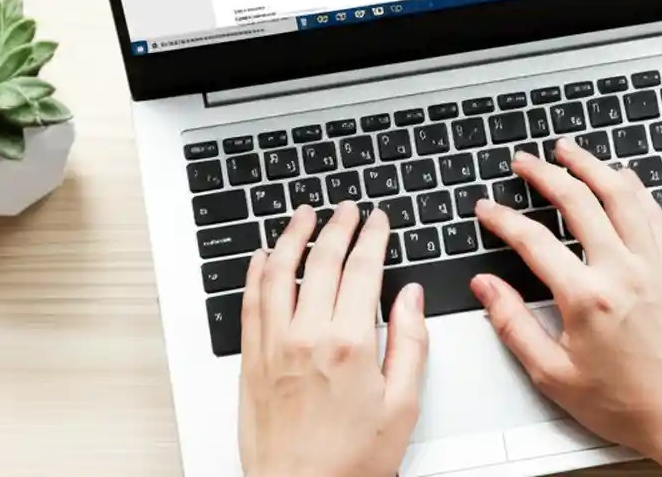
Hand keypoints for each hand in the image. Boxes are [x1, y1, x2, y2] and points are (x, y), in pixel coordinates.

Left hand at [238, 202, 428, 476]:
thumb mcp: (402, 405)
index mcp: (351, 344)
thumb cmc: (351, 462)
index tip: (378, 220)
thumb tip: (411, 298)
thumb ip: (410, 343)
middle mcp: (307, 336)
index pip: (362, 268)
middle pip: (321, 260)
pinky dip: (257, 271)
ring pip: (279, 271)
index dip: (372, 236)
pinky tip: (264, 256)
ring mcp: (274, 345)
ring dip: (293, 235)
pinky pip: (250, 301)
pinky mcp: (251, 360)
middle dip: (337, 226)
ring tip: (304, 214)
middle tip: (347, 209)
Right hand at [472, 139, 661, 476]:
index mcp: (587, 299)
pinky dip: (633, 187)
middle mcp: (622, 271)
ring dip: (591, 165)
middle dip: (545, 174)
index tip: (486, 208)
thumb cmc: (625, 403)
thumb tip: (486, 288)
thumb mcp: (553, 375)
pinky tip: (620, 176)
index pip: (533, 241)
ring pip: (621, 195)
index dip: (503, 219)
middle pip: (578, 202)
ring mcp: (653, 265)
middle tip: (523, 161)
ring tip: (567, 150)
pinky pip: (652, 213)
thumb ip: (513, 325)